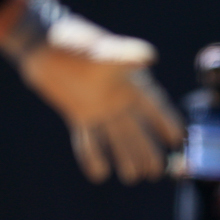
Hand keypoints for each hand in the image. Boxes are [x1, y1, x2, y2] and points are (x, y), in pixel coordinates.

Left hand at [0, 0, 182, 183]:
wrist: (42, 46)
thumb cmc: (74, 42)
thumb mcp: (101, 50)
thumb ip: (124, 55)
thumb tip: (149, 56)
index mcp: (129, 83)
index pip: (154, 107)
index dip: (166, 123)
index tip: (177, 140)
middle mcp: (118, 98)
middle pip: (137, 130)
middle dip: (147, 151)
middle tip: (155, 173)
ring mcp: (99, 109)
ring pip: (117, 138)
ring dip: (125, 157)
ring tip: (131, 178)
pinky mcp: (79, 115)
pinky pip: (88, 140)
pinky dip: (92, 156)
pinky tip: (98, 174)